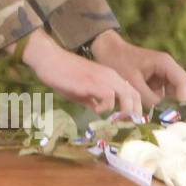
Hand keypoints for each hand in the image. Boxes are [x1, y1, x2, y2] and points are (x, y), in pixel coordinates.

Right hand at [16, 30, 143, 118]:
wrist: (49, 59)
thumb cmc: (63, 75)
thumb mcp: (81, 91)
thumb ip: (93, 100)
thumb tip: (98, 110)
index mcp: (110, 77)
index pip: (133, 92)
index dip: (135, 109)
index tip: (129, 123)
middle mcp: (111, 76)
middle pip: (135, 95)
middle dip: (134, 114)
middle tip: (125, 127)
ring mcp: (103, 78)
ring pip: (127, 96)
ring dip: (123, 112)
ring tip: (112, 121)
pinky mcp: (92, 82)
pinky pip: (109, 97)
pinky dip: (105, 108)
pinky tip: (95, 110)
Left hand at [87, 30, 185, 106]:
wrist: (109, 52)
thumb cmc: (119, 63)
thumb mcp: (131, 82)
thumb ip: (147, 97)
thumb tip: (159, 106)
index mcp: (165, 63)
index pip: (184, 82)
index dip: (183, 96)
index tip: (174, 106)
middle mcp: (169, 68)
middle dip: (178, 98)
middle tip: (165, 107)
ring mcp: (165, 74)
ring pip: (176, 91)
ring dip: (167, 99)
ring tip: (149, 99)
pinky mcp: (159, 79)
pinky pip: (166, 93)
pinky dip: (160, 98)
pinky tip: (145, 97)